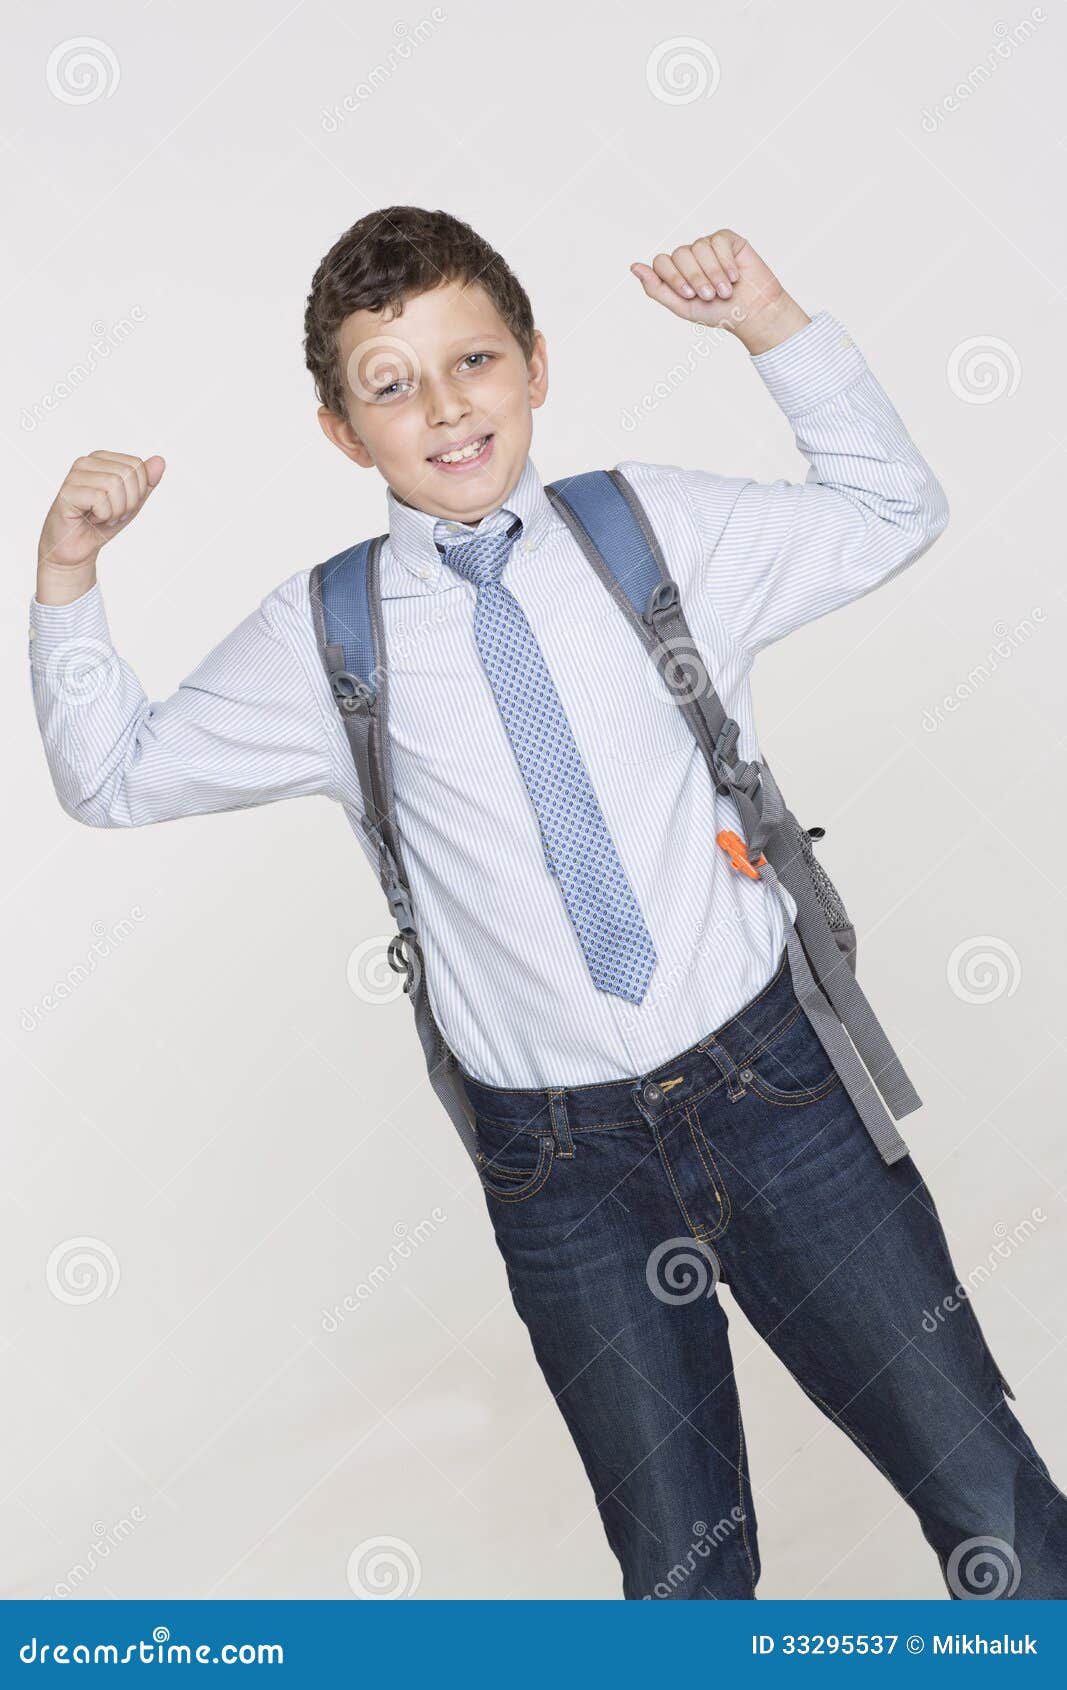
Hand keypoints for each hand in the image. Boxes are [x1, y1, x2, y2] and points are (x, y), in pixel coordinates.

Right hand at [38, 450, 165, 571]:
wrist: (77, 548)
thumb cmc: (101, 523)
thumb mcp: (133, 503)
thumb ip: (146, 483)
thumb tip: (160, 460)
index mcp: (102, 459)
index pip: (137, 465)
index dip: (138, 491)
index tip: (122, 505)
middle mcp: (87, 462)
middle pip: (128, 473)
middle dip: (129, 502)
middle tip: (113, 514)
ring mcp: (75, 475)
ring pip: (115, 484)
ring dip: (115, 510)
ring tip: (102, 517)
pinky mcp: (67, 491)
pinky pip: (100, 499)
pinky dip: (103, 516)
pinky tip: (91, 519)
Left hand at [631, 231, 806, 350]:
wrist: (753, 313)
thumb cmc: (719, 313)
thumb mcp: (682, 307)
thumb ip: (657, 289)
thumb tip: (634, 267)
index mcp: (676, 271)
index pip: (661, 262)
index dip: (674, 277)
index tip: (690, 296)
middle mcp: (690, 256)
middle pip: (680, 254)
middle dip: (695, 278)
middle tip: (710, 296)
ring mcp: (708, 246)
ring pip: (699, 247)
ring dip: (713, 273)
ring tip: (725, 290)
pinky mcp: (728, 239)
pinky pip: (718, 241)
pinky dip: (725, 261)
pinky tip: (734, 276)